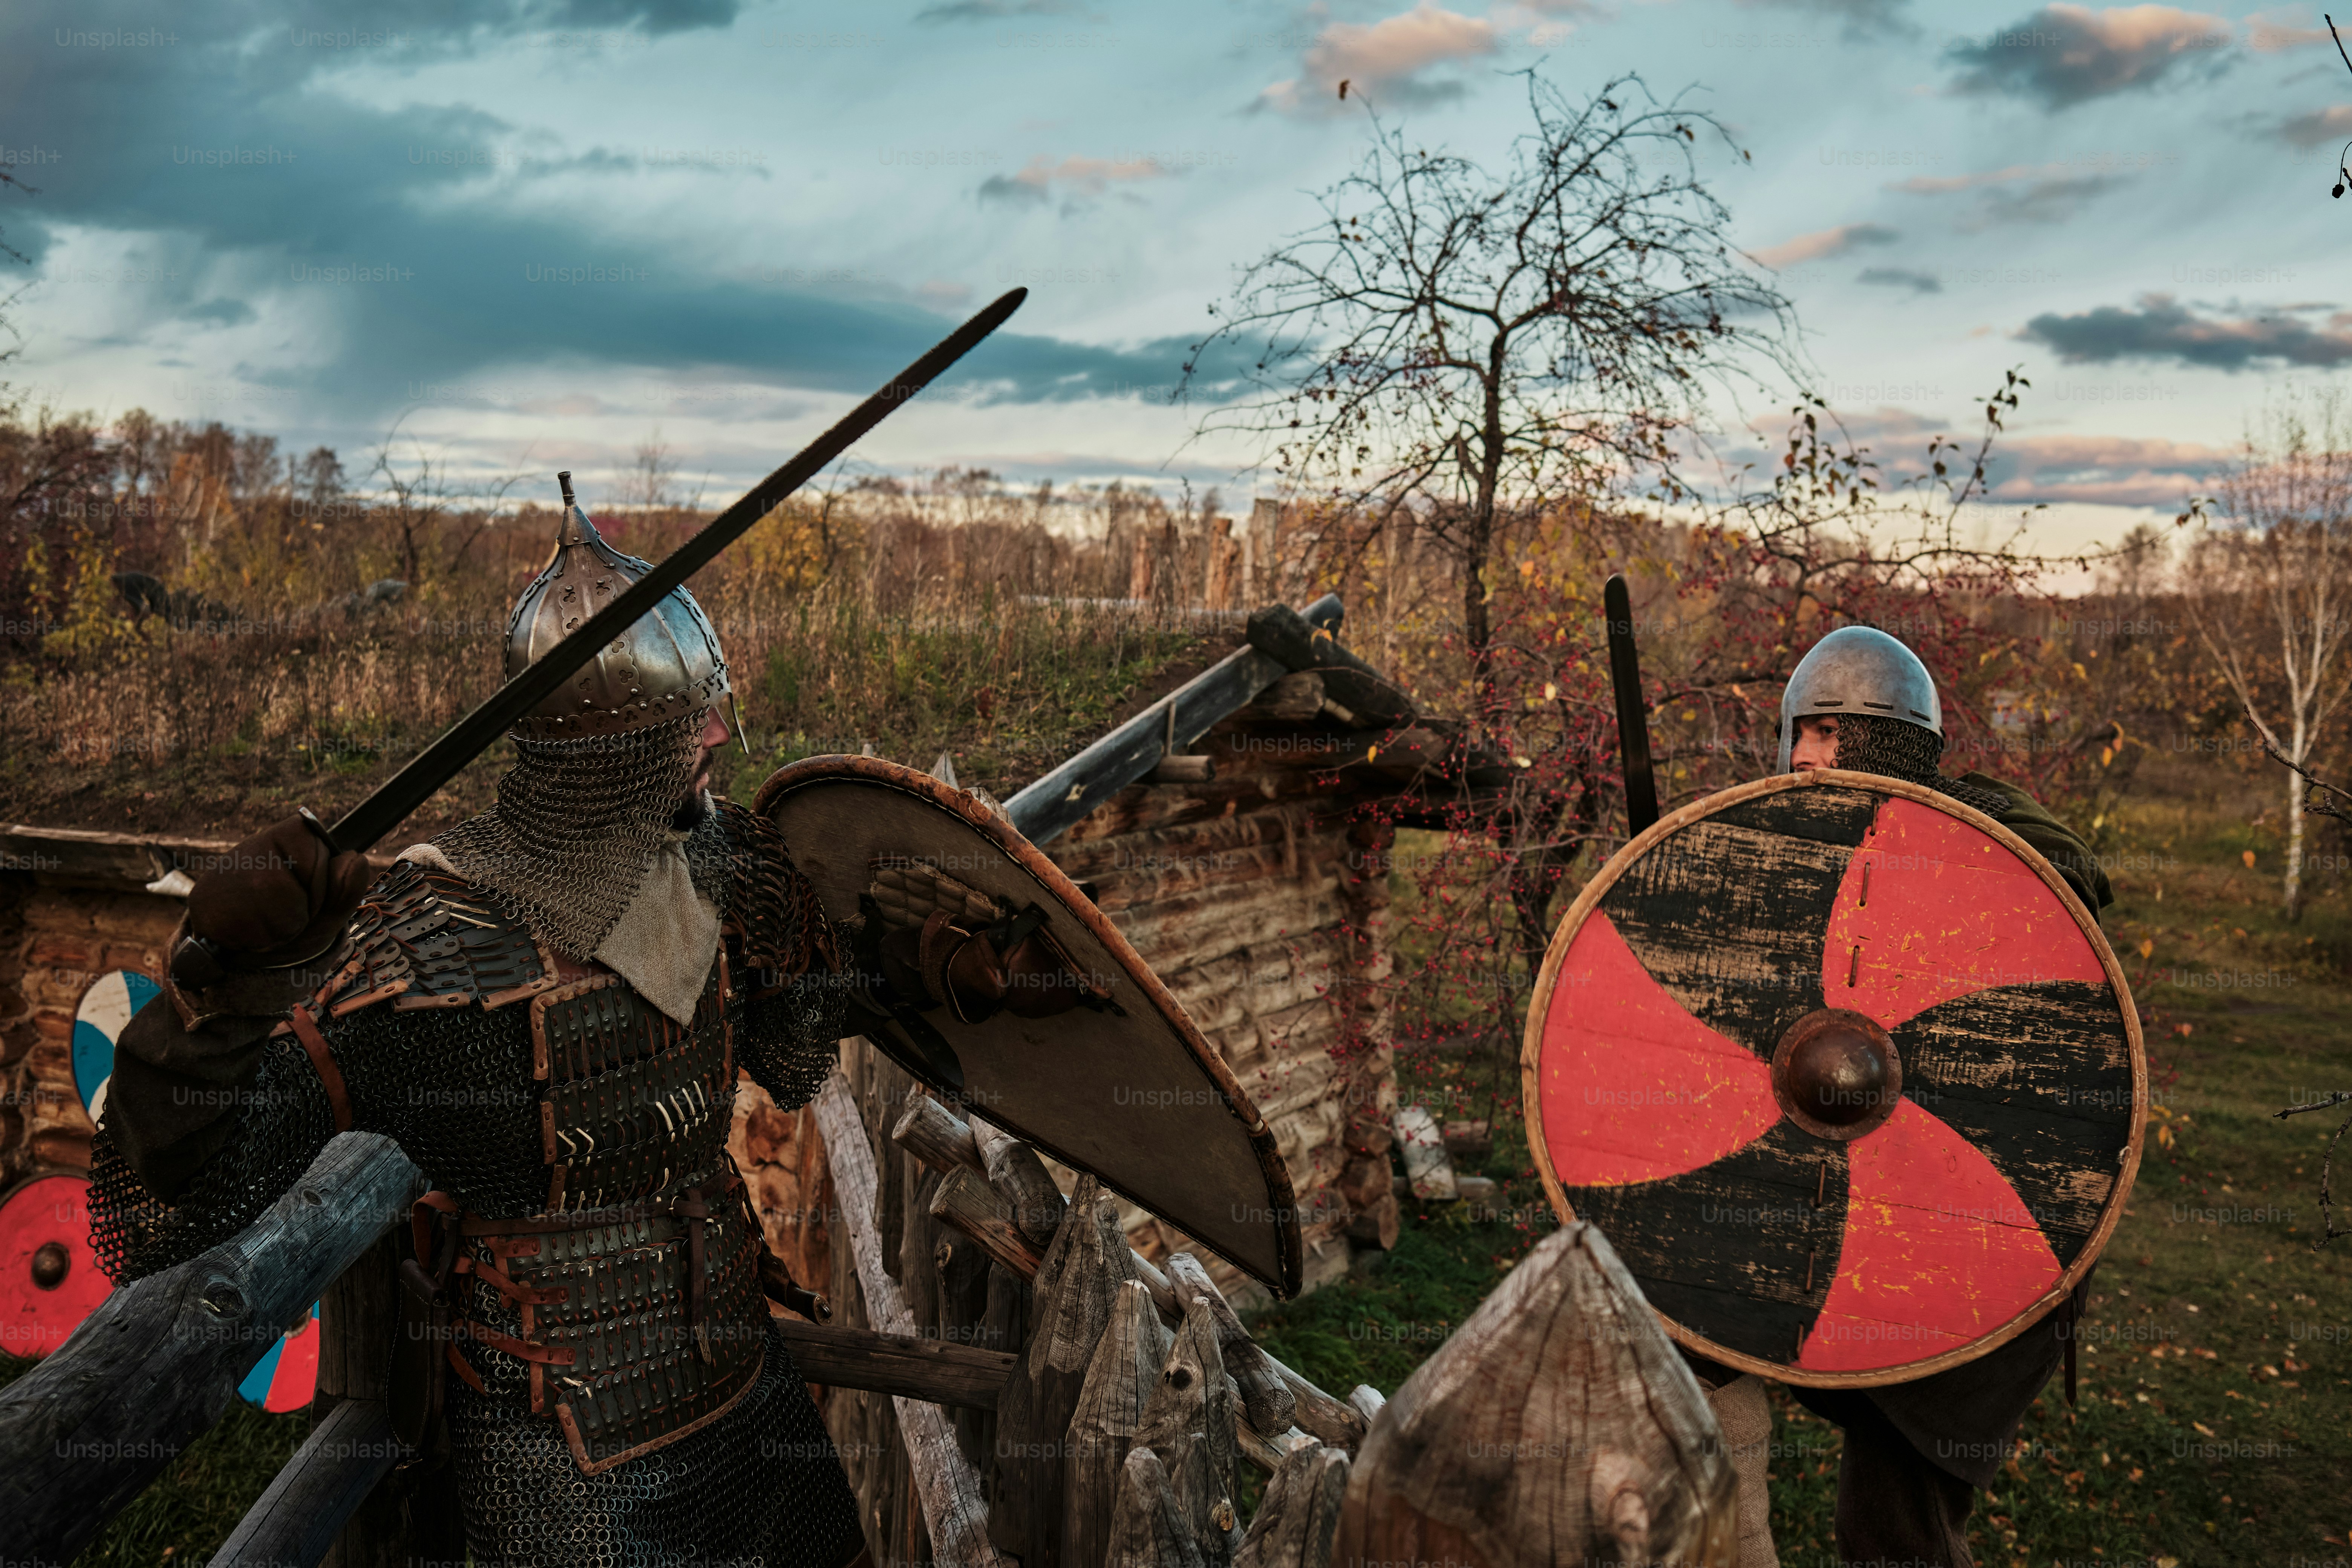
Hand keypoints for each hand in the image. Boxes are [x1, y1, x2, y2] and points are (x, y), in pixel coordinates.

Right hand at [174, 811, 372, 982]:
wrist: (248, 962)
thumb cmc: (295, 928)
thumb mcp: (330, 910)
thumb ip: (346, 886)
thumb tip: (356, 857)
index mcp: (280, 841)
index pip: (313, 842)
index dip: (320, 876)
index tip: (308, 891)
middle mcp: (245, 851)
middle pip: (297, 883)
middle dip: (303, 909)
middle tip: (287, 915)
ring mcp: (218, 876)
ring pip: (274, 908)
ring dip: (281, 929)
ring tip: (268, 927)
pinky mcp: (201, 904)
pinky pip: (249, 929)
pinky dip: (259, 940)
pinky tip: (249, 935)